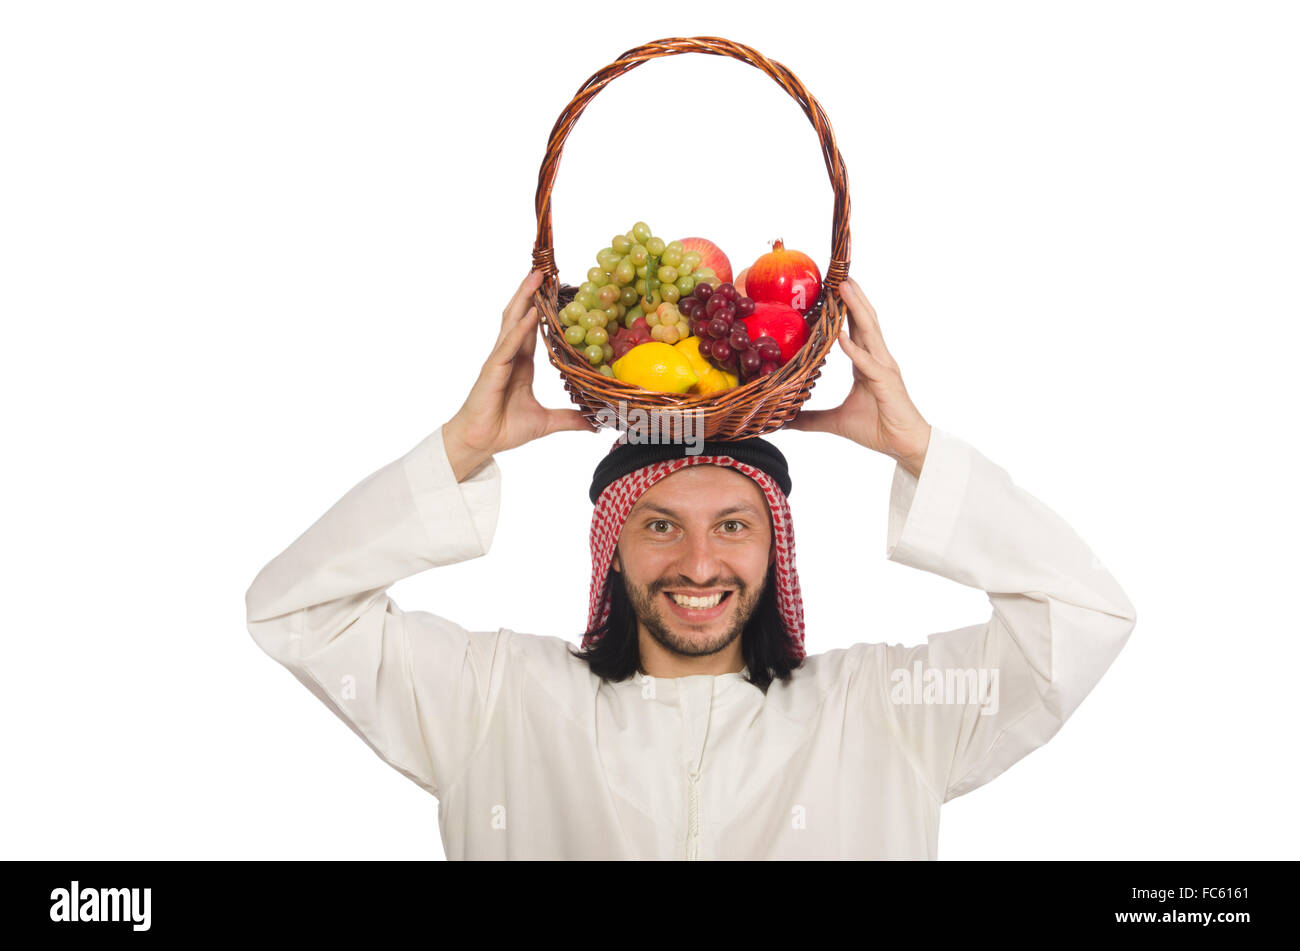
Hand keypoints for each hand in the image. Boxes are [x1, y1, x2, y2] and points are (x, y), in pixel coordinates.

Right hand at [443, 270, 594, 479]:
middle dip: (531, 292)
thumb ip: (569, 420)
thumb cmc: (504, 429)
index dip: (540, 308)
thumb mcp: (546, 422)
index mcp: (521, 363)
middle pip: (519, 316)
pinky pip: (507, 346)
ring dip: (524, 299)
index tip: (553, 288)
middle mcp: (509, 356)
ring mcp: (499, 360)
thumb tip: (594, 425)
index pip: (531, 328)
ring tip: (536, 277)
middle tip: (545, 269)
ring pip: (511, 323)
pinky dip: (519, 329)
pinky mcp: (492, 371)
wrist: (480, 443)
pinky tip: (529, 315)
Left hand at [786, 276, 931, 477]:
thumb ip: (810, 419)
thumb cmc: (876, 428)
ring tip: (842, 289)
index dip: (844, 310)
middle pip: (863, 321)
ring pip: (868, 332)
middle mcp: (876, 359)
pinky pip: (867, 363)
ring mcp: (883, 368)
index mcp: (865, 363)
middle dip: (851, 298)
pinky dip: (854, 349)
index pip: (854, 329)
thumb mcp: (835, 422)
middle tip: (837, 275)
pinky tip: (842, 336)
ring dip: (855, 309)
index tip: (829, 291)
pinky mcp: (886, 382)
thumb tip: (784, 421)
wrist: (903, 445)